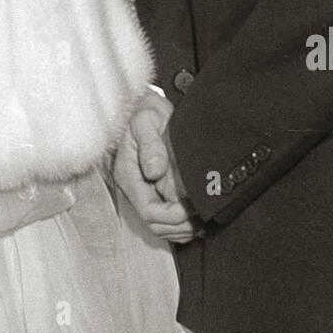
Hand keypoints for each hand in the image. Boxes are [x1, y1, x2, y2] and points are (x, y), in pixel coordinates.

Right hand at [113, 91, 199, 243]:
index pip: (149, 211)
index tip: (192, 207)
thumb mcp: (145, 121)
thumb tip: (154, 171)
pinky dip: (183, 224)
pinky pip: (166, 219)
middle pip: (155, 225)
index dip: (172, 216)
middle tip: (203, 214)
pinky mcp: (154, 190)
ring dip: (183, 228)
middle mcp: (134, 188)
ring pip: (161, 227)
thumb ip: (150, 145)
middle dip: (180, 225)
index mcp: (128, 175)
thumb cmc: (142, 111)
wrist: (141, 105)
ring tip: (203, 218)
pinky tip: (198, 216)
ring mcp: (144, 190)